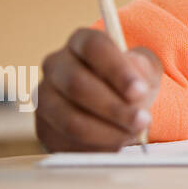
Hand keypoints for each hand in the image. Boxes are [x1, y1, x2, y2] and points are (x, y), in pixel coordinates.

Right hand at [36, 27, 162, 150]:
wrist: (114, 105)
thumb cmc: (129, 81)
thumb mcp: (143, 70)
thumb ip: (143, 72)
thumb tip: (136, 91)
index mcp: (81, 42)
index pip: (93, 47)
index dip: (116, 69)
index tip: (140, 90)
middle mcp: (56, 65)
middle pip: (76, 85)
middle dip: (113, 107)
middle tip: (142, 120)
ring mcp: (45, 98)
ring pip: (70, 119)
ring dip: (107, 131)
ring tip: (134, 133)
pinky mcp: (44, 128)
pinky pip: (68, 143)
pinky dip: (97, 146)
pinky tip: (117, 142)